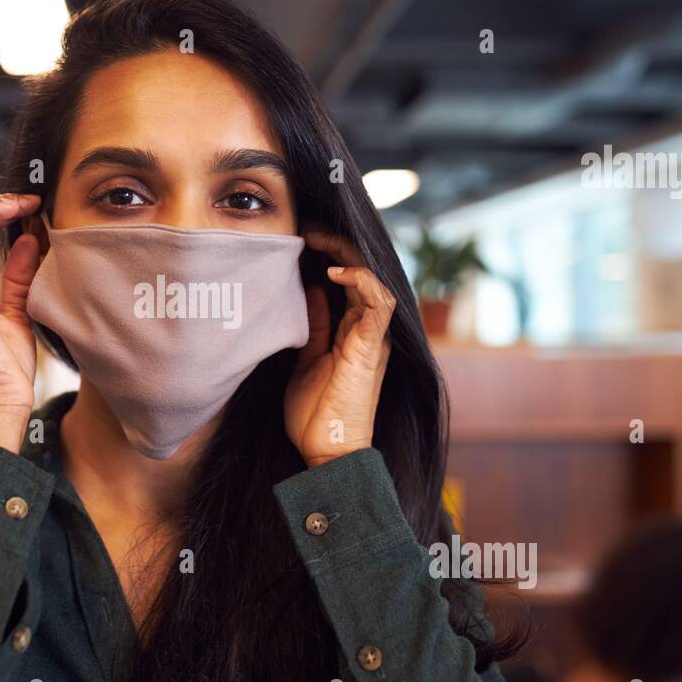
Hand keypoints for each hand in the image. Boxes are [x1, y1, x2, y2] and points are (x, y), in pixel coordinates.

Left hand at [284, 227, 393, 468]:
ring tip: (318, 238)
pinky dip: (361, 280)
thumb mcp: (308, 358)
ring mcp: (373, 338)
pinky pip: (379, 304)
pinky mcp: (372, 348)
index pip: (350, 280)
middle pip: (362, 272)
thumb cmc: (315, 414)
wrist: (327, 453)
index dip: (331, 253)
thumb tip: (310, 289)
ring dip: (347, 254)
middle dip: (336, 244)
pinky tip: (336, 271)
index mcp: (355, 331)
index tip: (302, 237)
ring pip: (373, 279)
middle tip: (307, 228)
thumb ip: (314, 325)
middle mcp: (368, 330)